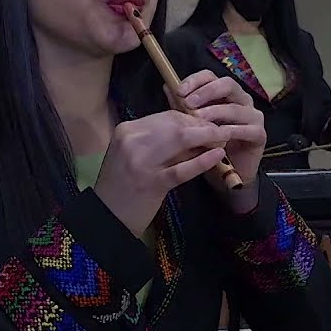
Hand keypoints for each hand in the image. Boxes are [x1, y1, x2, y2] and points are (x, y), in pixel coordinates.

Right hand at [93, 110, 230, 236]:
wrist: (108, 215)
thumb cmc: (122, 182)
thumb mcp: (133, 153)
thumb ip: (157, 140)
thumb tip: (194, 129)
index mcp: (126, 130)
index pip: (166, 116)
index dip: (191, 118)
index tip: (206, 124)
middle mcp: (131, 142)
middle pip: (175, 124)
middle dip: (201, 126)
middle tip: (219, 132)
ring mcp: (141, 162)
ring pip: (180, 140)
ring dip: (206, 138)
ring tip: (221, 141)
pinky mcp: (152, 184)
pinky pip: (183, 168)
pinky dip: (203, 161)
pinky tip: (217, 157)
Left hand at [175, 70, 266, 208]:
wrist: (226, 173)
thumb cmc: (209, 145)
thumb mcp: (191, 123)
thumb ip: (182, 105)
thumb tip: (168, 86)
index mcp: (225, 93)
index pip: (211, 77)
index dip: (195, 81)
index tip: (179, 92)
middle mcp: (241, 100)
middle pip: (227, 85)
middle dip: (206, 92)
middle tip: (189, 103)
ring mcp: (253, 116)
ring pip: (235, 108)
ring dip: (215, 112)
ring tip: (199, 119)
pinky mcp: (259, 134)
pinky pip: (247, 129)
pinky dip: (232, 131)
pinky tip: (218, 135)